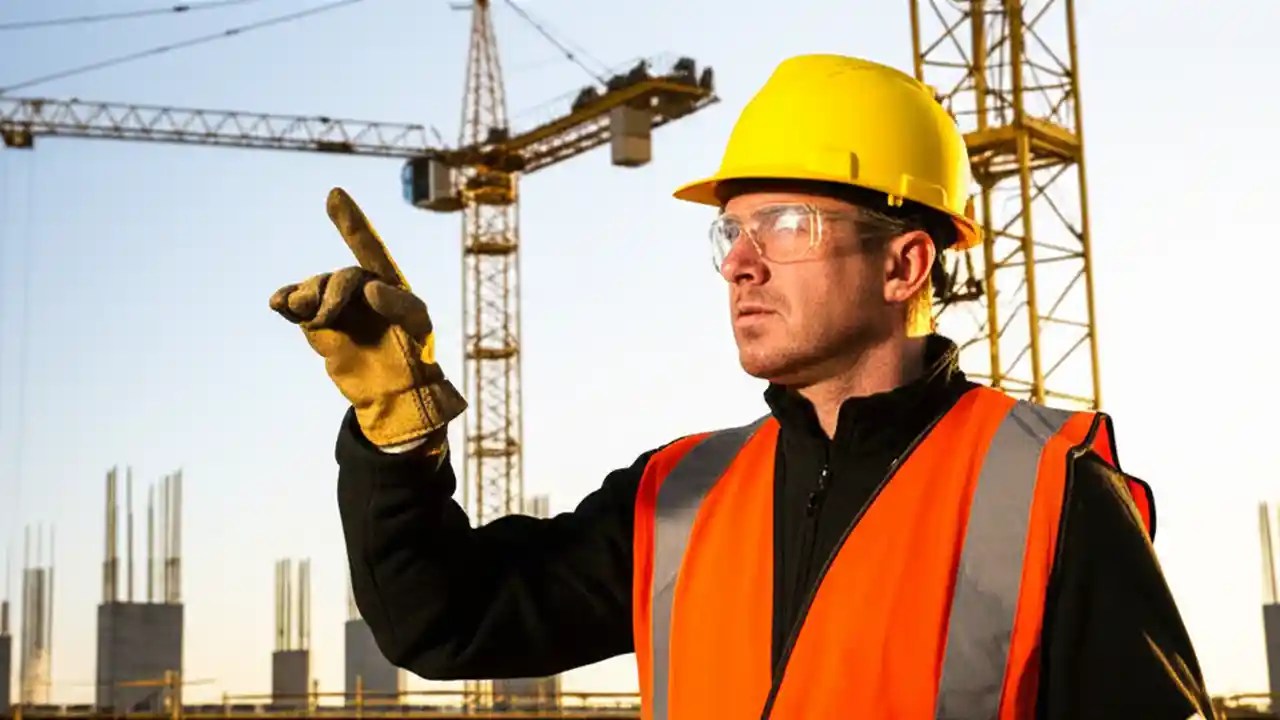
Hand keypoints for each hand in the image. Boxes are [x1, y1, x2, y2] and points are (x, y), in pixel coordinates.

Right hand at [269, 190, 466, 447]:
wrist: (395, 393)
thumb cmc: (416, 357)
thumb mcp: (420, 331)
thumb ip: (401, 306)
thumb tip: (370, 288)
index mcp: (389, 283)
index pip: (369, 247)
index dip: (351, 223)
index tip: (334, 193)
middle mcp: (360, 290)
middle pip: (341, 278)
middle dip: (332, 291)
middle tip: (326, 316)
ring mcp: (337, 307)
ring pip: (315, 289)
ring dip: (307, 295)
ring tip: (302, 310)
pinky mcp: (318, 326)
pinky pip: (297, 307)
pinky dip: (286, 302)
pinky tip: (278, 303)